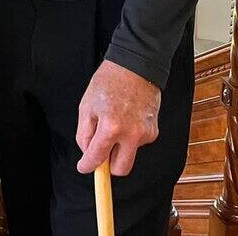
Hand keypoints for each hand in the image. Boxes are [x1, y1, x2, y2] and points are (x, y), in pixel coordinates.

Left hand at [75, 59, 160, 175]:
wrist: (136, 67)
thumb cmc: (108, 82)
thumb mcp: (87, 105)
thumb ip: (84, 134)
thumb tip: (88, 154)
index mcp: (111, 127)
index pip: (97, 158)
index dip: (87, 166)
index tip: (84, 167)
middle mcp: (131, 134)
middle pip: (120, 170)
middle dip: (109, 166)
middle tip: (101, 151)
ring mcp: (145, 134)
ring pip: (129, 155)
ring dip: (120, 148)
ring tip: (114, 122)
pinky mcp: (153, 131)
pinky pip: (137, 144)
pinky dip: (129, 137)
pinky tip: (126, 119)